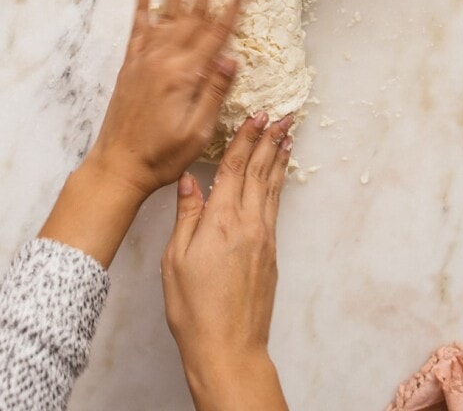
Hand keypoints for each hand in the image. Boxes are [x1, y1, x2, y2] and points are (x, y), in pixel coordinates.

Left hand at [86, 0, 244, 199]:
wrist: (118, 166)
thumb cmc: (162, 155)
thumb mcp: (198, 130)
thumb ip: (214, 91)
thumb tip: (232, 58)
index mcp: (185, 74)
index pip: (216, 32)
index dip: (233, 4)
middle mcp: (163, 59)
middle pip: (191, 12)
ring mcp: (144, 59)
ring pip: (165, 12)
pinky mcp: (130, 66)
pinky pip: (137, 28)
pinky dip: (142, 5)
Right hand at [161, 112, 292, 410]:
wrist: (228, 346)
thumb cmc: (194, 308)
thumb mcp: (175, 260)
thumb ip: (186, 216)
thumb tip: (189, 180)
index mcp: (220, 220)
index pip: (234, 168)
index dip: (246, 138)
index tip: (257, 116)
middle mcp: (247, 223)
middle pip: (258, 171)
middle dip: (269, 139)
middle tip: (283, 115)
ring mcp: (263, 236)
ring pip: (271, 186)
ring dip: (278, 157)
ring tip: (287, 135)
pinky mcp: (270, 251)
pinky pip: (274, 205)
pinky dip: (278, 183)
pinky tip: (278, 175)